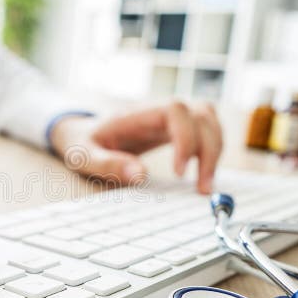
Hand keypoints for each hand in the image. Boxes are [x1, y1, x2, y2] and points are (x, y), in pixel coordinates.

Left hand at [49, 102, 222, 192]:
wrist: (83, 134)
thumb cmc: (83, 143)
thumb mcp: (84, 156)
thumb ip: (107, 164)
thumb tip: (139, 175)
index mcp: (136, 113)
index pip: (174, 110)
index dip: (185, 137)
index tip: (179, 171)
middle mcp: (158, 111)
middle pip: (200, 113)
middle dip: (208, 150)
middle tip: (201, 187)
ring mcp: (170, 118)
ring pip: (209, 120)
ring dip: (215, 151)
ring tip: (204, 185)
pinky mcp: (177, 129)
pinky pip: (206, 130)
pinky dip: (212, 151)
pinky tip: (203, 175)